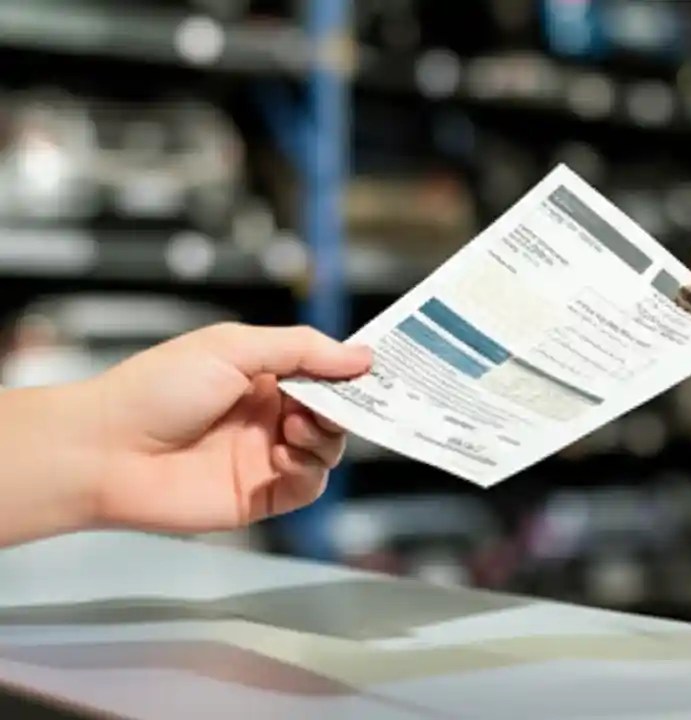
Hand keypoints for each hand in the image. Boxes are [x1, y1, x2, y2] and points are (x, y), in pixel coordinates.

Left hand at [82, 323, 370, 533]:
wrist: (105, 450)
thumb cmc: (153, 391)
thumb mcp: (233, 347)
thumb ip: (302, 349)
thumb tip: (360, 355)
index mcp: (264, 376)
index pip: (325, 373)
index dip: (350, 373)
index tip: (375, 370)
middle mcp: (268, 416)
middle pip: (335, 413)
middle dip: (344, 406)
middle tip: (336, 402)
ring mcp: (265, 456)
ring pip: (328, 450)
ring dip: (324, 436)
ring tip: (294, 427)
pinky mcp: (260, 496)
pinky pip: (309, 486)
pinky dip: (309, 470)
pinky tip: (283, 455)